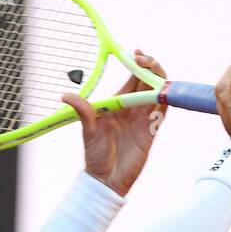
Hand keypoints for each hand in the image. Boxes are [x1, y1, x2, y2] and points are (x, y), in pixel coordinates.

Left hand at [60, 49, 166, 196]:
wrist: (105, 179)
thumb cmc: (96, 155)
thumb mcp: (87, 129)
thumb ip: (82, 110)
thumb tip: (65, 96)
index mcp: (119, 103)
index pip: (133, 77)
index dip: (137, 63)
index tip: (134, 53)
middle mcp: (134, 108)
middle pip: (148, 80)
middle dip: (150, 65)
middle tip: (143, 58)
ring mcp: (145, 118)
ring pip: (158, 92)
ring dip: (158, 78)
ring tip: (152, 68)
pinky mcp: (152, 131)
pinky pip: (163, 111)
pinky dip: (165, 99)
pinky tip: (161, 90)